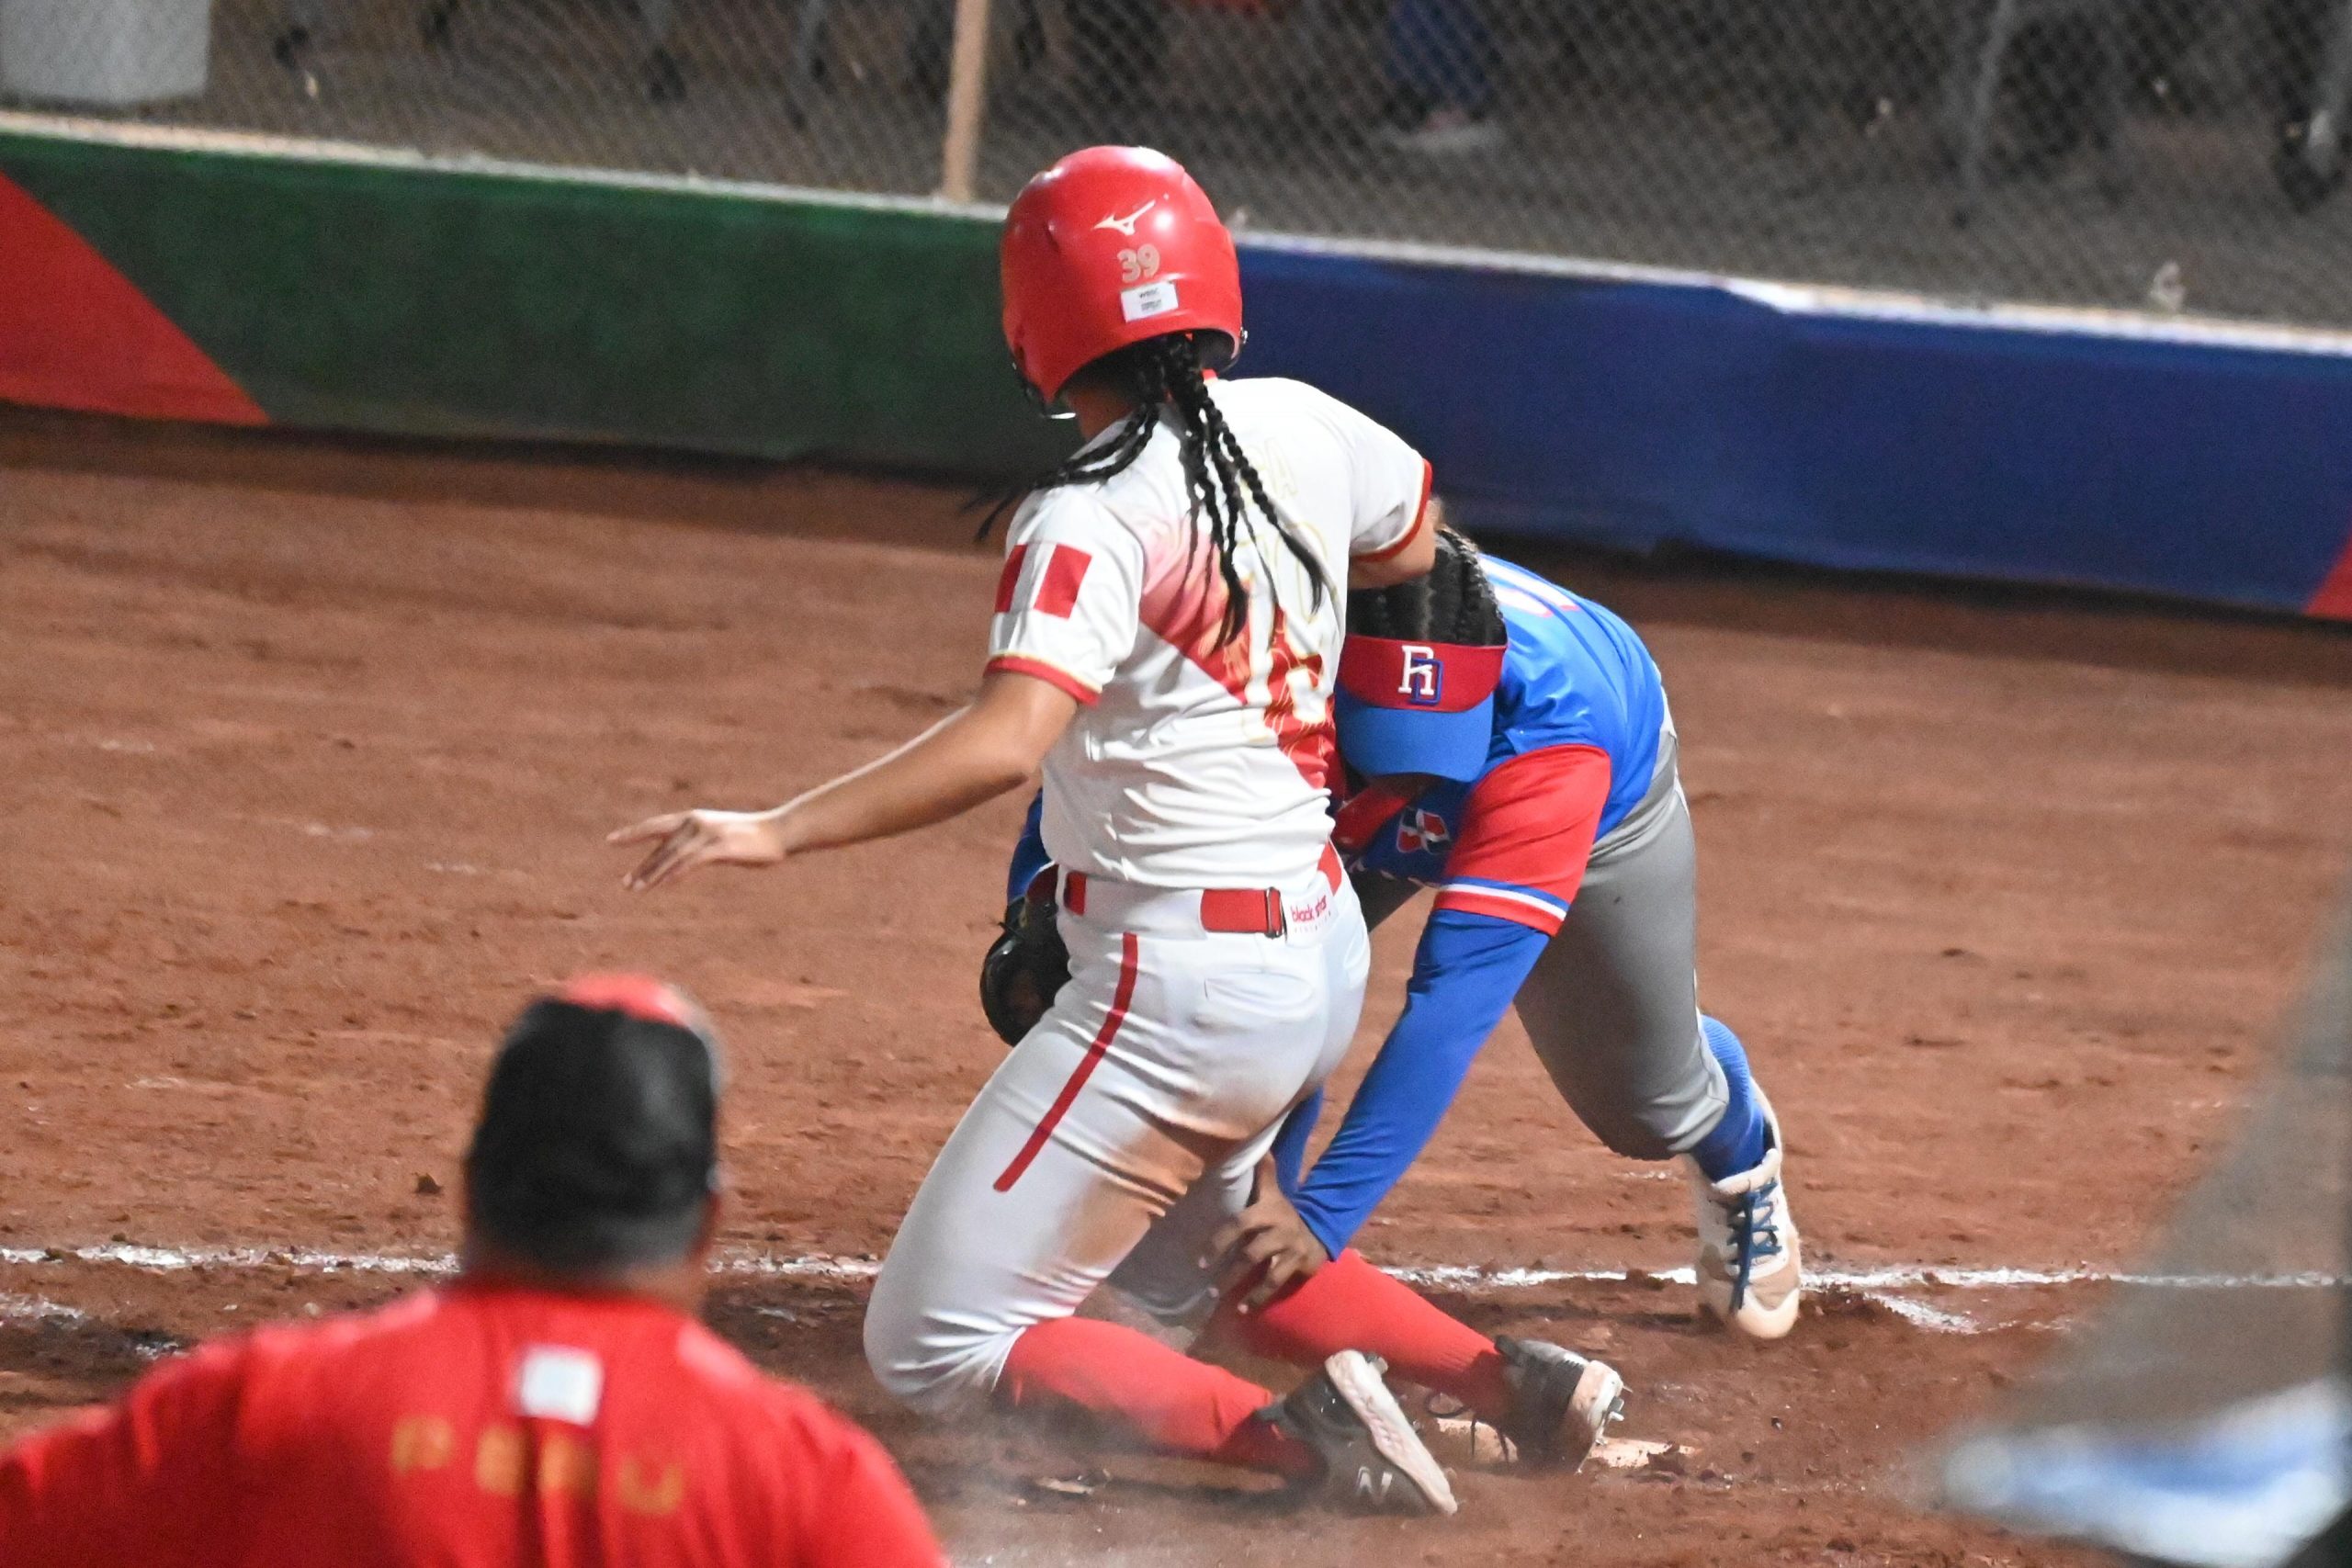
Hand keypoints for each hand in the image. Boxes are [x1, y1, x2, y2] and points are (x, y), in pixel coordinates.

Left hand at [609, 808, 791, 890]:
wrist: (780, 831)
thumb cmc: (753, 836)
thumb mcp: (721, 836)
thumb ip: (701, 844)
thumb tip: (686, 859)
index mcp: (694, 818)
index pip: (656, 825)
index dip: (632, 833)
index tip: (611, 840)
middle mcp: (696, 823)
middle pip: (660, 846)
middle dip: (641, 866)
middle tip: (624, 884)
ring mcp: (707, 834)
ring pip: (672, 856)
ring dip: (652, 874)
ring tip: (636, 889)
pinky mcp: (719, 848)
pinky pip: (691, 863)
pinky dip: (675, 873)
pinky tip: (663, 884)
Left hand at [1206, 1156, 1331, 1311]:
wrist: (1320, 1228)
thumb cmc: (1283, 1212)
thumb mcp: (1272, 1192)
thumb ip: (1262, 1174)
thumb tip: (1258, 1148)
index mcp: (1267, 1211)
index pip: (1239, 1225)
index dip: (1219, 1242)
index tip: (1201, 1261)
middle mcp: (1280, 1230)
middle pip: (1252, 1254)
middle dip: (1230, 1273)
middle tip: (1209, 1288)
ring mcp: (1292, 1250)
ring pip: (1268, 1274)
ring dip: (1246, 1290)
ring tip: (1225, 1302)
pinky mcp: (1301, 1266)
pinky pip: (1279, 1285)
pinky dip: (1261, 1298)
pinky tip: (1245, 1310)